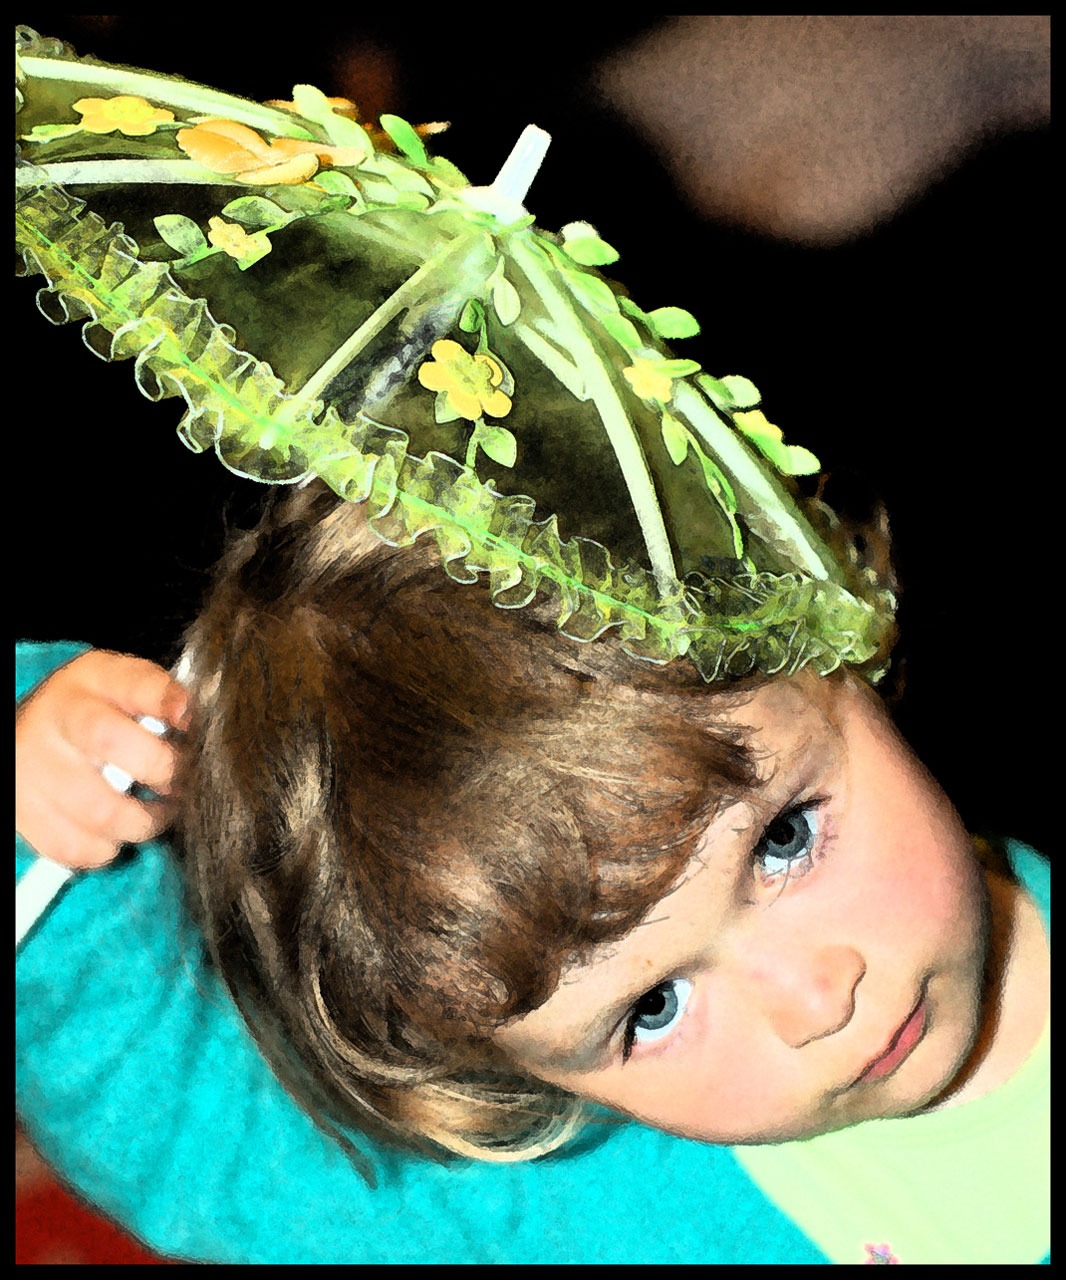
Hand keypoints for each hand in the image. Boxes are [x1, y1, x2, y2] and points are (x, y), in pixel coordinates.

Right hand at [15, 650, 189, 869]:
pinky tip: (113, 830)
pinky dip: (105, 848)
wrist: (35, 735)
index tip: (192, 722)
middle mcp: (55, 715)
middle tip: (179, 783)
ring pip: (100, 810)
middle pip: (111, 743)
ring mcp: (32, 764)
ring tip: (155, 813)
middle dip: (162, 771)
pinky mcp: (22, 809)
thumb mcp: (128, 690)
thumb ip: (165, 701)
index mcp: (93, 678)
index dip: (169, 703)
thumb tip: (199, 723)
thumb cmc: (100, 713)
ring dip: (143, 822)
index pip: (136, 683)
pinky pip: (76, 846)